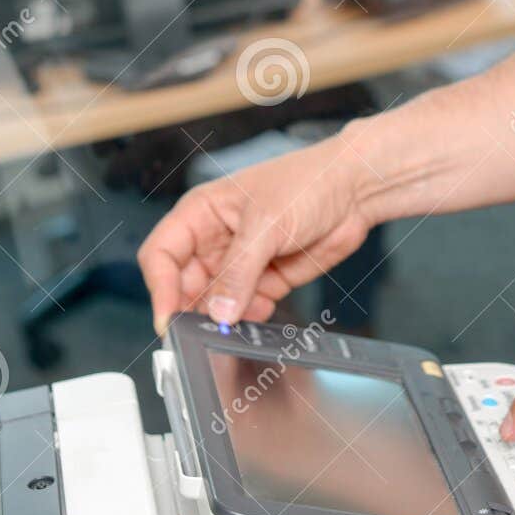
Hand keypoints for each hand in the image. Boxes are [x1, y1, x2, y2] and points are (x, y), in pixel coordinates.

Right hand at [137, 128, 376, 332]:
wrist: (355, 189)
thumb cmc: (308, 181)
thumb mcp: (266, 223)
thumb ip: (239, 270)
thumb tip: (218, 312)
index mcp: (201, 213)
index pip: (161, 255)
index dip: (159, 288)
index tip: (168, 319)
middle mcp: (215, 239)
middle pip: (183, 285)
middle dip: (190, 310)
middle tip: (201, 333)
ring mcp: (240, 262)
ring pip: (214, 303)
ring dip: (222, 318)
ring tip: (236, 324)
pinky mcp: (266, 279)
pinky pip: (246, 309)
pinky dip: (250, 318)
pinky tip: (263, 312)